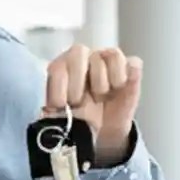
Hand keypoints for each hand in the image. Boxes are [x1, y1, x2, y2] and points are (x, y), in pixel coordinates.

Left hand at [45, 45, 142, 164]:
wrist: (103, 128)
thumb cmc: (79, 117)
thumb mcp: (61, 117)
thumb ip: (52, 112)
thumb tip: (47, 112)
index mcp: (61, 67)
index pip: (57, 65)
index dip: (58, 84)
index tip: (60, 103)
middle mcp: (83, 58)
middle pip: (79, 51)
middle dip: (77, 78)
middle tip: (78, 100)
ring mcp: (107, 59)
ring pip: (106, 54)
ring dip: (101, 79)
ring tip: (99, 96)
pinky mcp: (129, 68)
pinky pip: (131, 62)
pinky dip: (123, 75)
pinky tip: (117, 88)